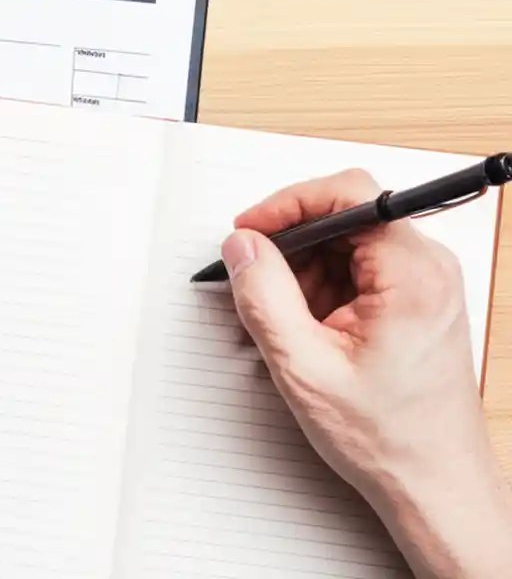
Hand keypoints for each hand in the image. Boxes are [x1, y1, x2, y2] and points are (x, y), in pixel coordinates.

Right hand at [220, 168, 511, 578]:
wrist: (432, 482)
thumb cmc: (388, 436)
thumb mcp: (304, 365)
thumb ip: (264, 296)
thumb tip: (242, 247)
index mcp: (412, 274)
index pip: (347, 194)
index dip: (288, 204)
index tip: (251, 230)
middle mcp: (426, 269)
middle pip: (343, 218)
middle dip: (291, 248)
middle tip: (257, 283)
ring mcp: (423, 284)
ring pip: (344, 246)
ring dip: (303, 274)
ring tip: (288, 325)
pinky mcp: (413, 302)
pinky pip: (355, 272)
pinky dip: (321, 293)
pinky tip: (307, 332)